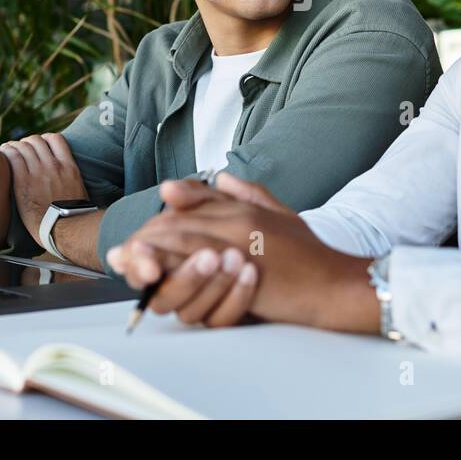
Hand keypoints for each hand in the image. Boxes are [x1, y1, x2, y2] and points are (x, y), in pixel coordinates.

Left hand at [0, 133, 87, 245]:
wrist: (63, 229)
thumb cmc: (71, 215)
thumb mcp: (78, 189)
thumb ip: (69, 176)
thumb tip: (65, 176)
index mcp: (69, 166)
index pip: (56, 139)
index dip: (44, 139)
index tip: (38, 146)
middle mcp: (54, 165)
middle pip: (36, 140)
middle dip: (26, 142)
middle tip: (20, 150)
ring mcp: (38, 173)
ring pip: (23, 146)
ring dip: (14, 146)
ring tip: (7, 150)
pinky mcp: (24, 182)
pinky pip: (13, 157)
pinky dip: (7, 152)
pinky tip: (3, 154)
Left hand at [108, 174, 372, 330]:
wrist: (337, 283)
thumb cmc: (311, 255)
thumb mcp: (281, 214)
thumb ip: (249, 193)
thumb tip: (219, 175)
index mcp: (243, 207)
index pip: (190, 205)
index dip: (159, 219)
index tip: (137, 236)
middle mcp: (238, 218)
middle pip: (178, 221)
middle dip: (147, 237)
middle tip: (123, 255)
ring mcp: (240, 241)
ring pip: (181, 240)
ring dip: (150, 252)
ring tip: (129, 265)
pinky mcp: (242, 268)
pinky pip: (197, 265)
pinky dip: (170, 269)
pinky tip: (152, 279)